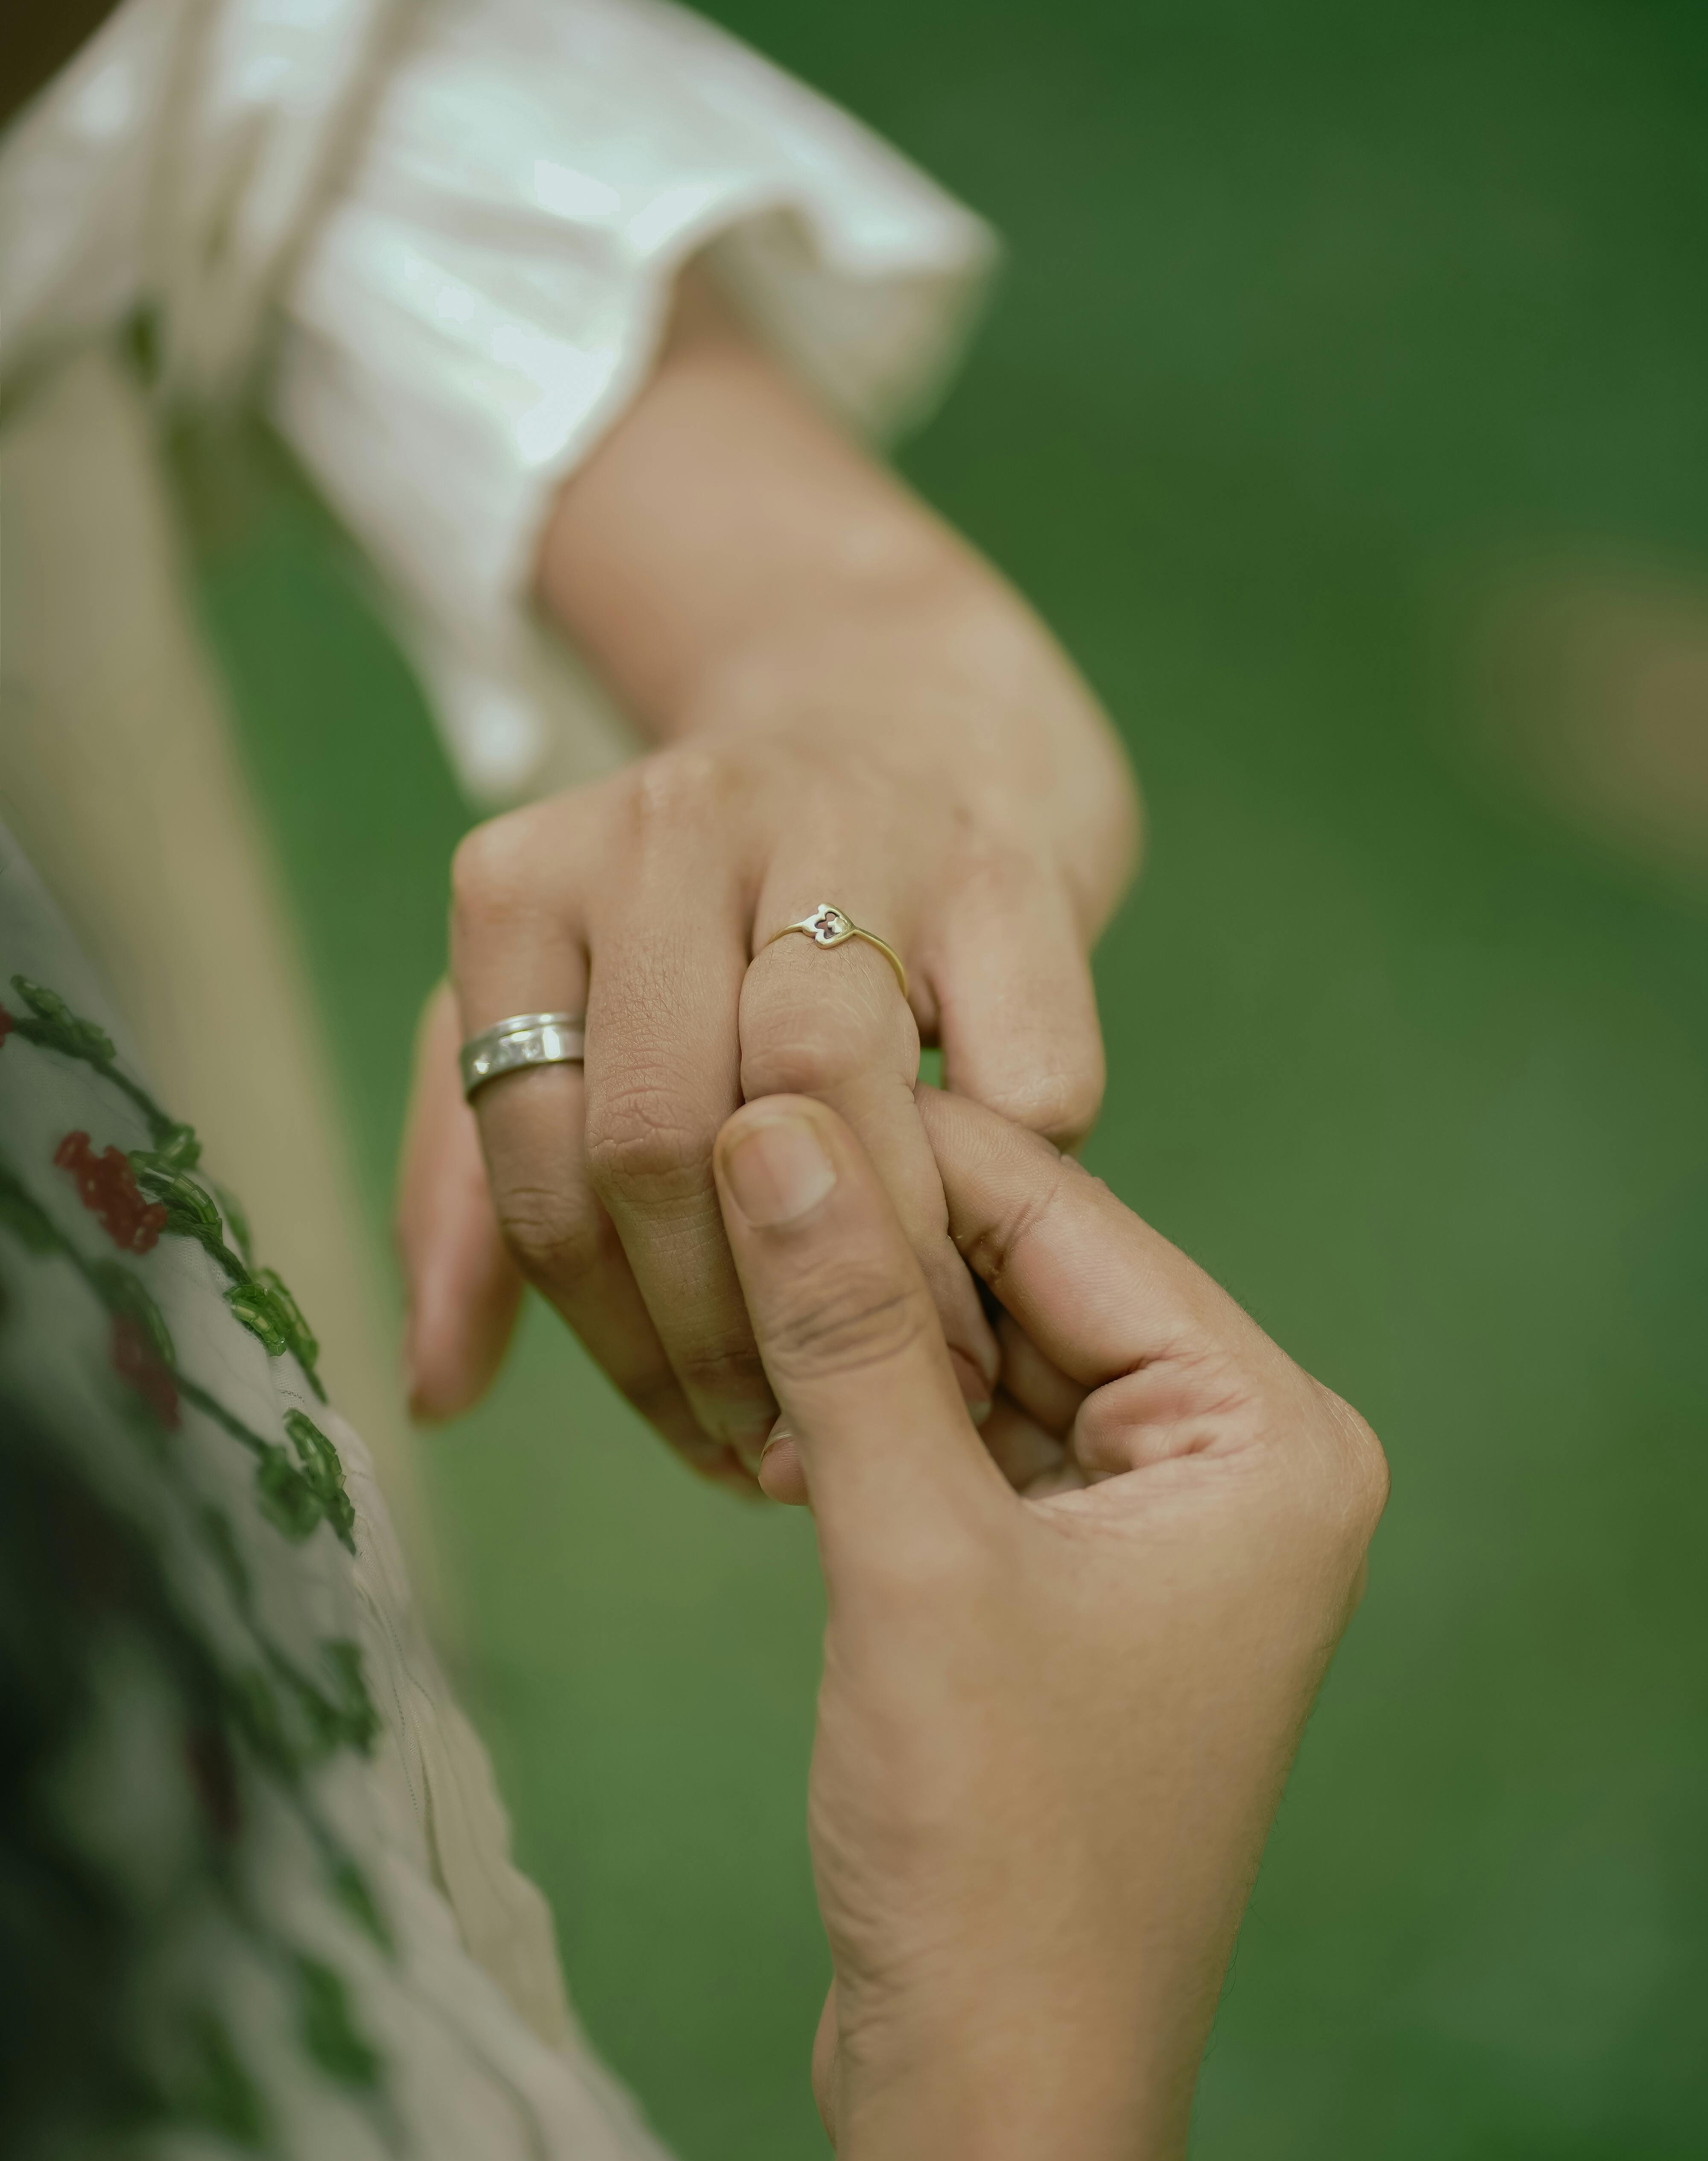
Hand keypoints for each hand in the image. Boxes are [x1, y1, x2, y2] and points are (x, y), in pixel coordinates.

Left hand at [398, 269, 1135, 1487]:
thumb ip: (475, 1192)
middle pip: (665, 1133)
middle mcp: (666, 828)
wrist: (910, 724)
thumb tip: (435, 1391)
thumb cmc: (713, 920)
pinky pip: (1012, 1079)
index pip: (541, 1161)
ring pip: (828, 1090)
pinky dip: (1003, 1187)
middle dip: (726, 1327)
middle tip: (789, 1436)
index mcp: (524, 885)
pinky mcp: (1006, 865)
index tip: (693, 1433)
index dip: (614, 1337)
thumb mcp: (560, 1020)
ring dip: (869, 1273)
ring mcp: (843, 827)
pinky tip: (993, 1259)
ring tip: (904, 1382)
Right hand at [710, 1090, 1386, 2160]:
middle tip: (717, 1182)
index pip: (1069, 1221)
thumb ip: (850, 1331)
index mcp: (1269, 1435)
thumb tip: (772, 1126)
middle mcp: (1241, 1465)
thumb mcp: (912, 1554)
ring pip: (991, 1365)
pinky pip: (976, 1450)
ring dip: (866, 1341)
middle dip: (878, 1249)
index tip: (754, 1087)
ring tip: (727, 1288)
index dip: (903, 1150)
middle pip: (1034, 1286)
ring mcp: (1162, 1532)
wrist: (998, 2087)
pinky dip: (880, 1426)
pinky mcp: (1080, 1589)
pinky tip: (777, 1406)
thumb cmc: (992, 1839)